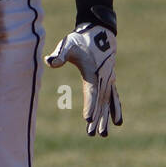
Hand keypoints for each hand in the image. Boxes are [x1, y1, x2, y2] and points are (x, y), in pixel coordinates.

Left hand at [45, 22, 121, 136]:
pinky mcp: (109, 79)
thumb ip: (60, 54)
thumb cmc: (80, 40)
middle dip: (97, 118)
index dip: (90, 106)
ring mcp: (108, 79)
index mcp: (93, 72)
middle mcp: (103, 78)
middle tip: (93, 134)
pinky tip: (117, 121)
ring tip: (103, 134)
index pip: (92, 92)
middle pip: (100, 101)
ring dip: (105, 118)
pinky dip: (115, 109)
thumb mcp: (68, 44)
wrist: (99, 32)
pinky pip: (114, 97)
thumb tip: (49, 62)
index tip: (88, 119)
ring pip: (107, 102)